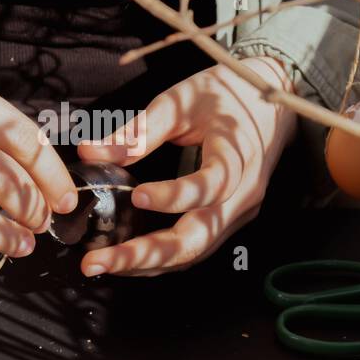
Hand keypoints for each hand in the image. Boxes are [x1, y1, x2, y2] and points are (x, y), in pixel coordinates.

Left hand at [76, 56, 296, 275]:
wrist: (270, 103)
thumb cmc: (227, 94)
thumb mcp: (182, 100)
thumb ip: (138, 131)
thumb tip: (88, 152)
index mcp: (238, 156)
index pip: (210, 185)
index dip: (174, 195)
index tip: (136, 195)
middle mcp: (243, 194)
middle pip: (197, 239)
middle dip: (145, 254)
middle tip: (97, 261)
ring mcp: (238, 213)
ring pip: (194, 252)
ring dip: (147, 263)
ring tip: (102, 264)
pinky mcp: (228, 221)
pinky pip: (195, 248)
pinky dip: (161, 258)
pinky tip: (127, 258)